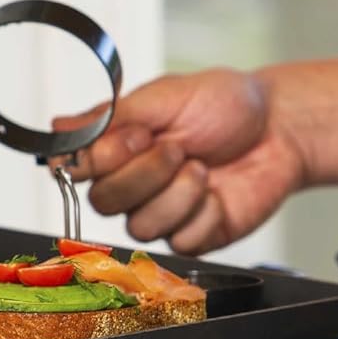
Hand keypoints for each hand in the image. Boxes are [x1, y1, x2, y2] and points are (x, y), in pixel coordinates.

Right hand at [53, 69, 307, 253]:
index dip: (104, 159)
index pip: (78, 171)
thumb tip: (57, 127)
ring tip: (203, 168)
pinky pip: (180, 241)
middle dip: (145, 174)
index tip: (139, 134)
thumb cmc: (226, 106)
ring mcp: (161, 215)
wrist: (279, 130)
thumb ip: (111, 118)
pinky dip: (203, 213)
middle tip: (179, 147)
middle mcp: (133, 185)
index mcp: (118, 149)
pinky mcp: (192, 238)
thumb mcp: (165, 97)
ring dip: (177, 194)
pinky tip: (218, 193)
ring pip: (140, 227)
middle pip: (104, 204)